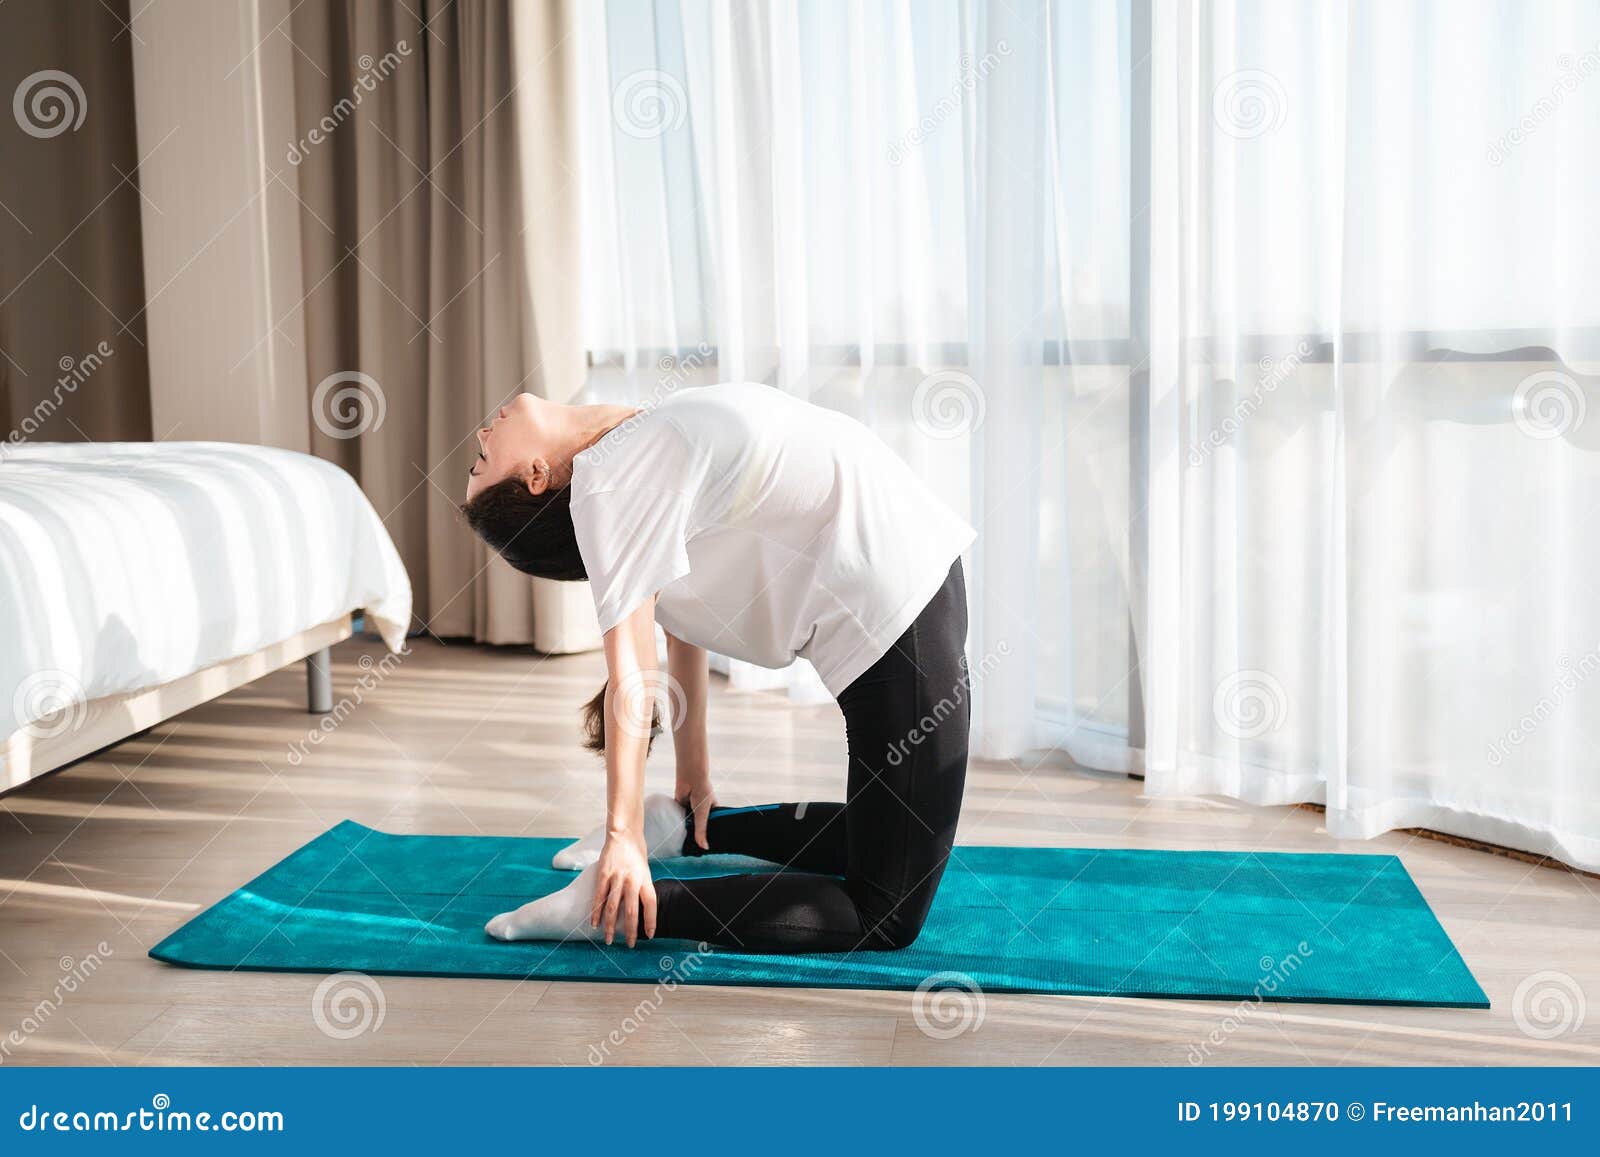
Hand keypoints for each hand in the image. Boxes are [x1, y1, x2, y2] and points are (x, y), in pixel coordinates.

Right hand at [592, 832, 655, 946]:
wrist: (624, 833)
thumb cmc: (637, 852)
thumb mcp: (645, 870)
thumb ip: (642, 887)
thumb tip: (640, 908)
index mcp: (645, 879)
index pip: (650, 905)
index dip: (650, 921)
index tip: (649, 935)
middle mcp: (632, 880)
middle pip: (631, 911)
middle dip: (629, 931)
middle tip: (629, 944)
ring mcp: (616, 878)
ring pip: (612, 907)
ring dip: (610, 926)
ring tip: (608, 940)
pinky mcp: (603, 874)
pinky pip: (599, 897)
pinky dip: (596, 912)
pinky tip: (594, 923)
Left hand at [675, 776, 717, 851]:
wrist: (690, 778)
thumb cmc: (702, 792)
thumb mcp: (702, 814)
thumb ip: (701, 830)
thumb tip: (704, 847)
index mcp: (713, 812)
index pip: (711, 828)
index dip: (709, 837)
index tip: (707, 850)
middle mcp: (702, 812)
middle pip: (699, 827)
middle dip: (696, 835)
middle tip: (695, 851)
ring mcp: (691, 810)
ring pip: (688, 824)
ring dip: (686, 830)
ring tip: (685, 847)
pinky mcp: (681, 808)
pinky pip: (679, 819)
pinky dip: (678, 824)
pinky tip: (676, 836)